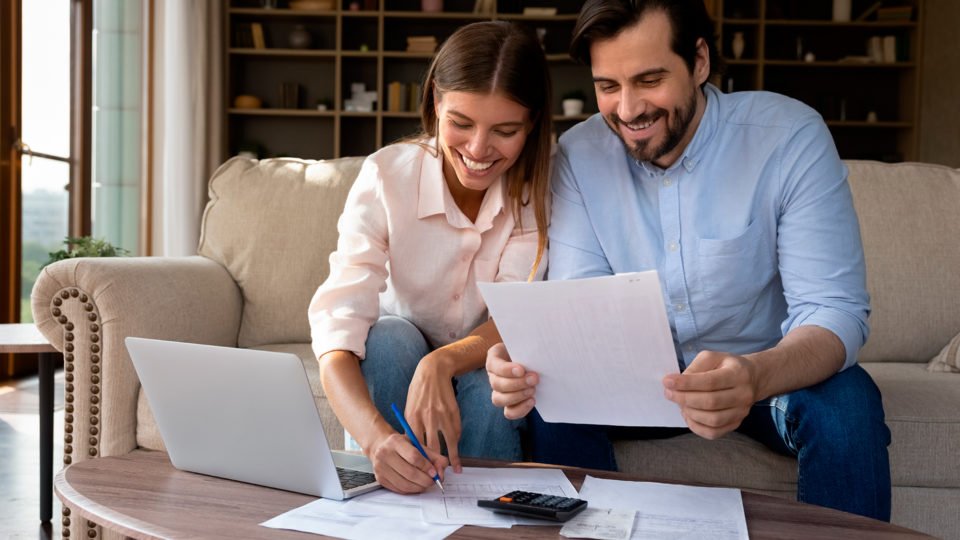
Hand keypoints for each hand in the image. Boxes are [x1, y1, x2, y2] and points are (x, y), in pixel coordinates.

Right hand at [366, 428, 447, 493]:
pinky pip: (399, 489)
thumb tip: (442, 470)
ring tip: (426, 484)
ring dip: (419, 487)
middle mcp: (385, 454)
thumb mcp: (418, 445)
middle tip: (433, 481)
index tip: (435, 472)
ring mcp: (380, 468)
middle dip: (425, 480)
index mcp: (395, 441)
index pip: (414, 457)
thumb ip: (433, 456)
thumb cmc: (403, 446)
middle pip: (410, 473)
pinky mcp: (380, 479)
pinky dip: (411, 490)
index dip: (427, 467)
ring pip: (404, 484)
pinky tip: (416, 485)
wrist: (382, 447)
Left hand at [404, 351, 462, 471]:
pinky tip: (457, 452)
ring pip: (447, 443)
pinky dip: (456, 443)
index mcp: (412, 418)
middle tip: (438, 476)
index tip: (422, 472)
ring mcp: (442, 416)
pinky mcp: (453, 413)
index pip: (415, 446)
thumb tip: (413, 447)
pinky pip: (455, 433)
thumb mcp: (409, 408)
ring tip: (454, 470)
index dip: (419, 461)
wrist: (433, 372)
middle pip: (431, 448)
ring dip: (450, 459)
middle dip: (435, 464)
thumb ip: (411, 427)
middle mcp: (427, 418)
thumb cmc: (418, 392)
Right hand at [486, 343, 537, 419]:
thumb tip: (538, 350)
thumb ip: (527, 346)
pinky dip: (520, 409)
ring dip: (517, 397)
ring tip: (533, 390)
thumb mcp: (525, 343)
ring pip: (498, 400)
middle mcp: (493, 375)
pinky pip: (509, 412)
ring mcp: (499, 391)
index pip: (494, 365)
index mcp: (494, 358)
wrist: (532, 359)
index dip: (506, 370)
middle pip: (496, 384)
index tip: (521, 369)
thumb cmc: (528, 349)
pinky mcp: (508, 403)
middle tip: (534, 379)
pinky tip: (532, 401)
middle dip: (517, 384)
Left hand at [662, 350, 759, 439]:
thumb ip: (695, 367)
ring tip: (679, 403)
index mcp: (738, 374)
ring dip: (690, 413)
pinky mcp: (736, 424)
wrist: (752, 378)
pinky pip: (713, 432)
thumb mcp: (712, 358)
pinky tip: (688, 415)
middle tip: (668, 393)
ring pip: (712, 420)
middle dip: (684, 398)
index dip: (686, 383)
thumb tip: (678, 383)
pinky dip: (696, 426)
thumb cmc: (726, 366)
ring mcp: (741, 412)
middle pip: (710, 402)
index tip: (667, 381)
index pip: (710, 382)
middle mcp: (743, 395)